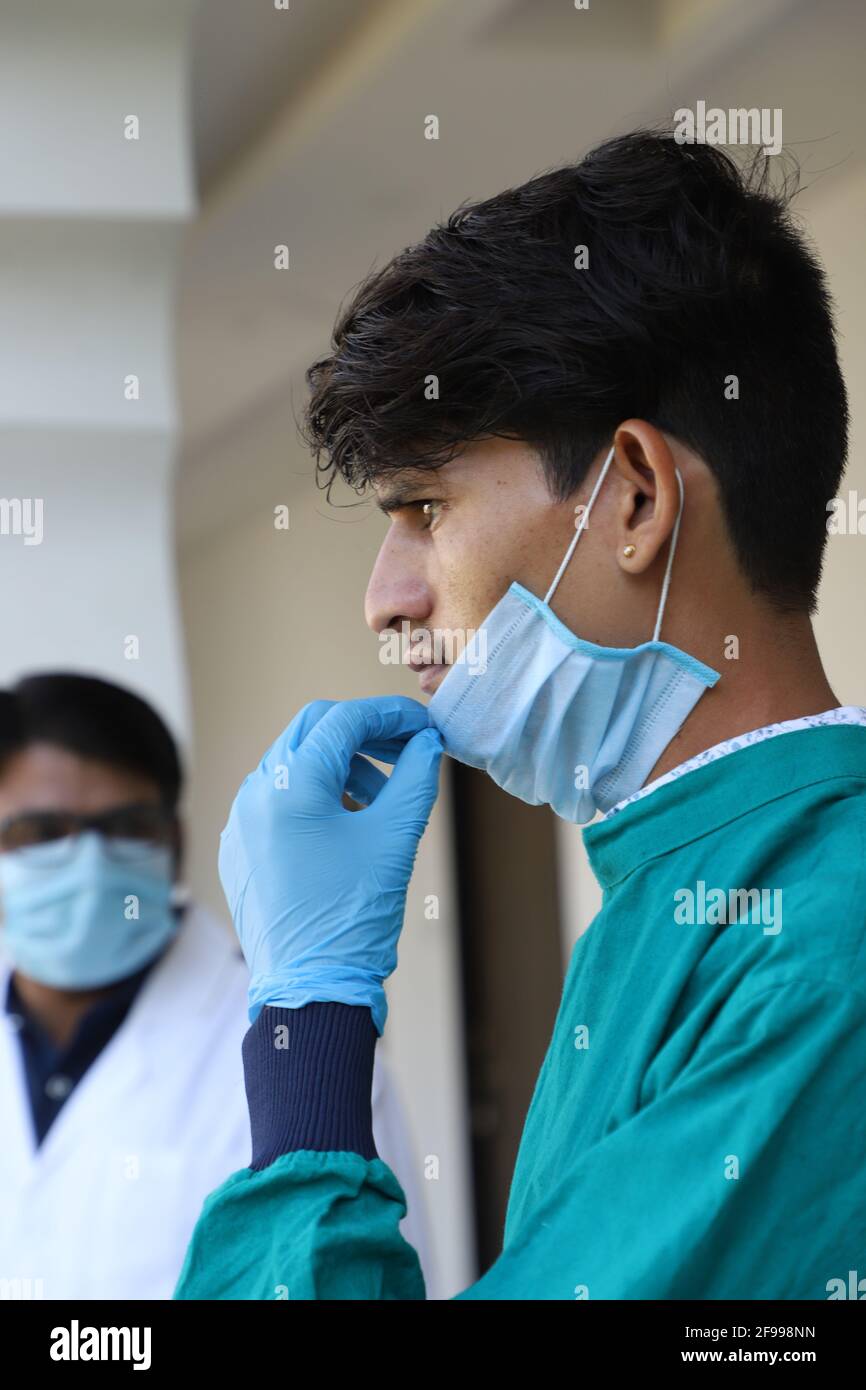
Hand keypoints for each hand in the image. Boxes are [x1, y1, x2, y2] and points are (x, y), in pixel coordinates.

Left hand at [218, 696, 442, 1034]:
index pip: (343, 722)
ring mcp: (240, 825)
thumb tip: (427, 744)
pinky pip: (274, 803)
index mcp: (290, 786)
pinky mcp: (238, 852)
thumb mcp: (396, 839)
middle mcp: (254, 796)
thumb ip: (417, 778)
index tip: (423, 727)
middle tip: (405, 751)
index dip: (389, 716)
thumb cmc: (355, 916)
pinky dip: (313, 798)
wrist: (312, 990)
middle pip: (311, 732)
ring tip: (379, 798)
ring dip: (339, 767)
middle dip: (362, 734)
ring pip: (291, 766)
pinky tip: (345, 826)